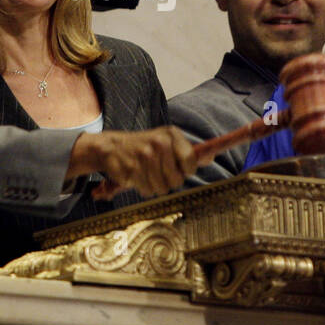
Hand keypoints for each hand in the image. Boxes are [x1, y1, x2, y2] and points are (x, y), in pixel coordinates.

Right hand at [66, 127, 197, 200]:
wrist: (112, 146)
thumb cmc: (145, 146)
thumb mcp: (167, 142)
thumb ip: (189, 152)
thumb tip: (211, 156)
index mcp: (171, 134)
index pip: (190, 161)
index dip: (186, 170)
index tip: (179, 169)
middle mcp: (159, 143)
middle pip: (177, 180)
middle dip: (169, 181)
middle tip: (159, 172)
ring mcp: (144, 155)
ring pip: (161, 188)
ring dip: (155, 186)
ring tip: (147, 173)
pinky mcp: (131, 168)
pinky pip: (146, 190)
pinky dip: (142, 188)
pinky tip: (137, 176)